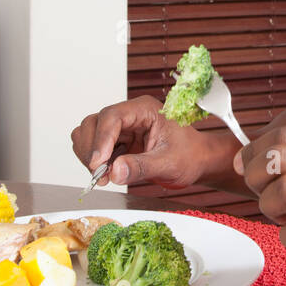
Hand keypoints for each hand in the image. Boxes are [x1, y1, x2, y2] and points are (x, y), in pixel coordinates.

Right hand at [71, 95, 207, 191]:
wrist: (196, 161)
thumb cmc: (190, 155)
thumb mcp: (169, 163)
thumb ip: (142, 167)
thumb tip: (115, 172)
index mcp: (145, 110)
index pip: (112, 116)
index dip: (101, 138)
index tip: (99, 162)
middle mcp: (130, 114)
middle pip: (94, 122)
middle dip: (92, 149)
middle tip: (100, 174)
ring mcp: (122, 127)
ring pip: (89, 133)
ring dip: (89, 155)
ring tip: (103, 175)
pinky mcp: (117, 141)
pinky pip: (93, 146)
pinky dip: (93, 160)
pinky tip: (107, 173)